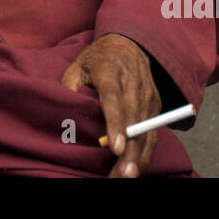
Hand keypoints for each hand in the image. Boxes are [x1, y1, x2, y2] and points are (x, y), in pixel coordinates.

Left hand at [61, 33, 160, 176]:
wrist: (129, 42)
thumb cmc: (98, 58)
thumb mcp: (77, 65)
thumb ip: (69, 86)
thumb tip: (63, 113)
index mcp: (110, 71)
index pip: (114, 100)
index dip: (116, 125)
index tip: (115, 148)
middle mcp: (133, 83)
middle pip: (134, 121)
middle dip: (130, 150)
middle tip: (123, 175)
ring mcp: (148, 94)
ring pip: (147, 130)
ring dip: (139, 156)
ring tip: (127, 176)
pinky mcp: (156, 103)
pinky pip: (154, 131)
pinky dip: (146, 151)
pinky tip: (136, 167)